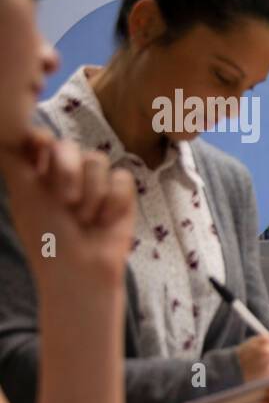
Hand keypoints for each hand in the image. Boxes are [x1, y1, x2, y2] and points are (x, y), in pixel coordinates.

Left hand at [0, 128, 135, 285]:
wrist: (83, 269)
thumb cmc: (47, 236)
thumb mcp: (24, 195)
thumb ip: (14, 160)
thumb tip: (4, 133)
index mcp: (38, 174)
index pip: (41, 140)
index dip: (42, 140)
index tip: (41, 147)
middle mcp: (66, 175)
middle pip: (70, 146)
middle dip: (68, 173)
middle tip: (65, 201)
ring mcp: (95, 183)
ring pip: (98, 160)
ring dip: (91, 193)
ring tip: (86, 218)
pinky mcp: (122, 194)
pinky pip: (122, 178)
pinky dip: (113, 201)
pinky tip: (106, 220)